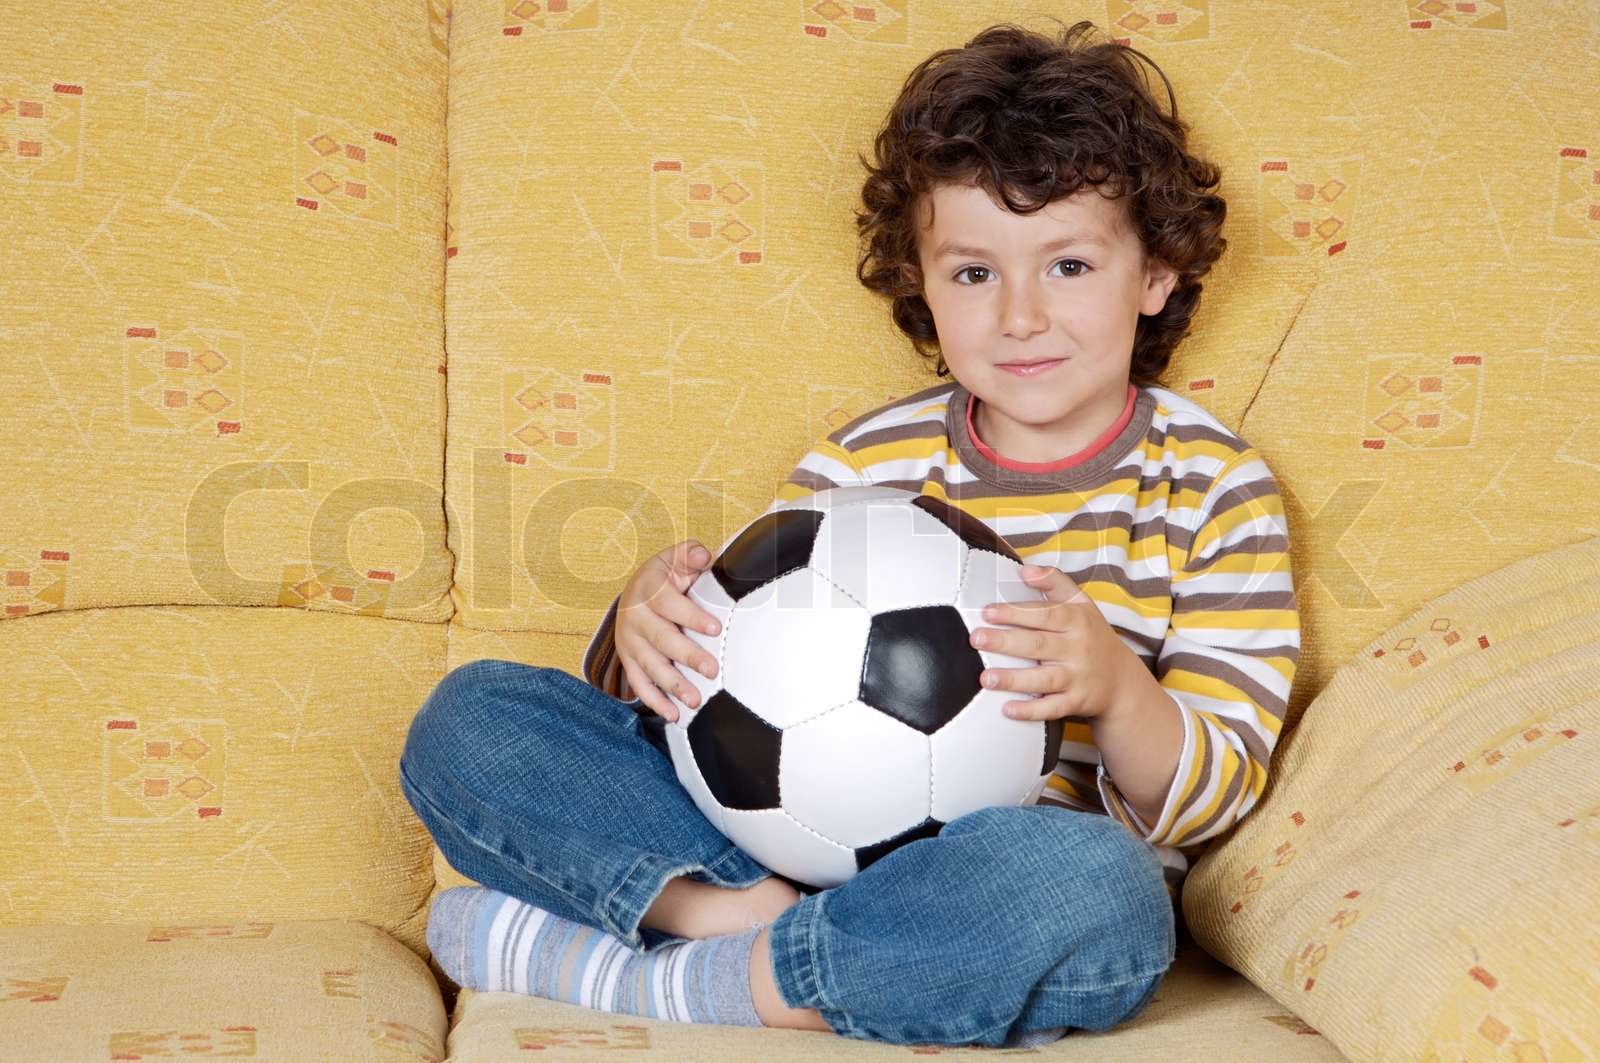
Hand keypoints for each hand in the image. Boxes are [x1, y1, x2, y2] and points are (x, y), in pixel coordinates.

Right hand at [614, 539, 721, 722]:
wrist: (635, 594)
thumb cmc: (666, 577)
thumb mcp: (675, 559)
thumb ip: (690, 554)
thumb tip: (704, 555)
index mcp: (648, 590)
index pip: (669, 603)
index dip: (692, 616)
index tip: (716, 629)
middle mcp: (634, 617)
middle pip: (661, 639)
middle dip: (687, 656)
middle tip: (713, 670)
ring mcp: (630, 643)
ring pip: (650, 666)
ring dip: (673, 685)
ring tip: (696, 700)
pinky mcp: (629, 662)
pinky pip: (640, 685)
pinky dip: (655, 702)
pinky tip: (674, 715)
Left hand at [968, 563, 1139, 721]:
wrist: (1122, 680)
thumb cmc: (1092, 636)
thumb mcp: (1082, 604)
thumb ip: (1054, 582)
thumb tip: (1024, 570)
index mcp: (1076, 621)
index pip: (1044, 614)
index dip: (1015, 613)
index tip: (988, 612)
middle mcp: (1078, 648)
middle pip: (1038, 644)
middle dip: (1006, 642)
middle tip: (976, 639)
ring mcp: (1077, 677)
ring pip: (1043, 679)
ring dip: (1014, 679)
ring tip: (985, 677)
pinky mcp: (1076, 702)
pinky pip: (1052, 708)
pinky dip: (1031, 711)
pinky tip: (1007, 710)